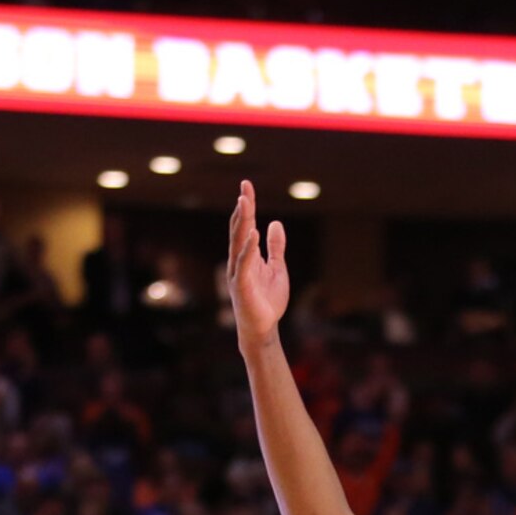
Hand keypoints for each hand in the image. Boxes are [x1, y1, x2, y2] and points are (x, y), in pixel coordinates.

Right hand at [227, 182, 289, 349]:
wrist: (263, 329)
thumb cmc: (267, 301)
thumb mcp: (277, 269)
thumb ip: (275, 247)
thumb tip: (275, 223)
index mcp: (247, 255)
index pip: (245, 225)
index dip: (247, 205)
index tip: (247, 185)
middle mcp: (238, 260)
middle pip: (239, 228)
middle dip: (243, 207)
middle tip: (245, 187)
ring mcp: (238, 272)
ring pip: (238, 241)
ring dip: (242, 221)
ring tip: (245, 201)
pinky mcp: (242, 285)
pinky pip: (244, 263)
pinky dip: (248, 248)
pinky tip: (253, 233)